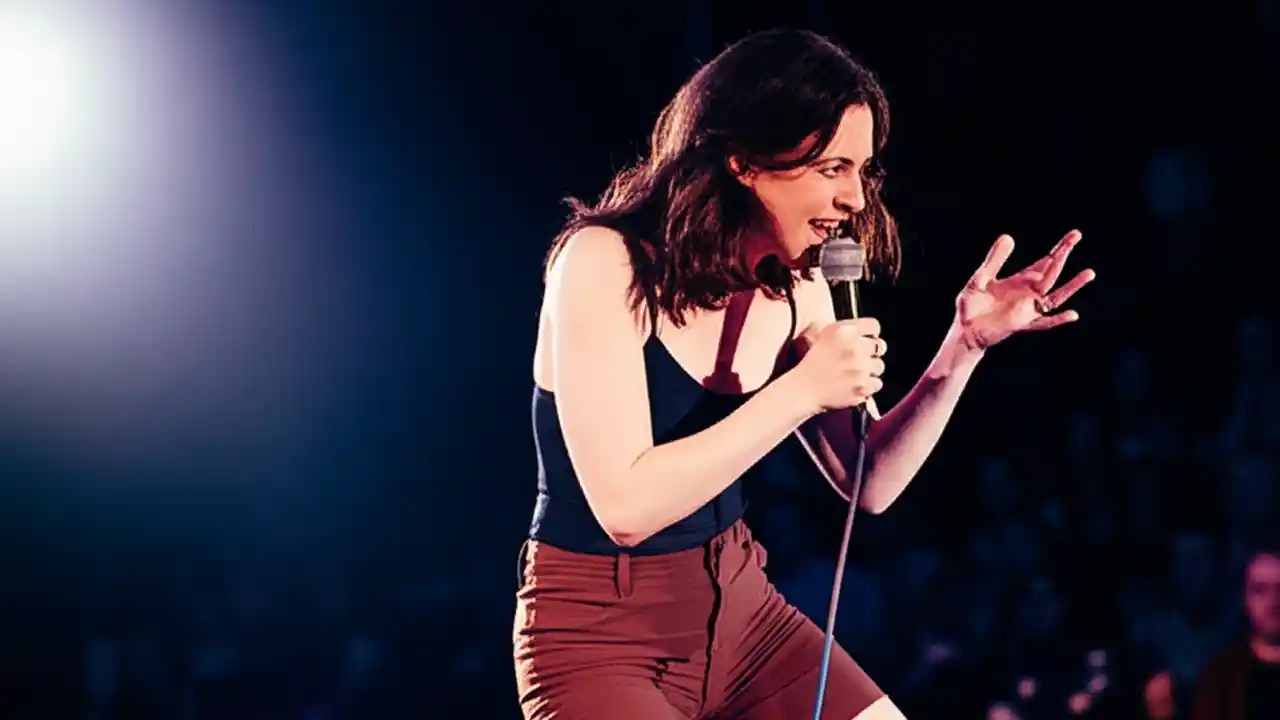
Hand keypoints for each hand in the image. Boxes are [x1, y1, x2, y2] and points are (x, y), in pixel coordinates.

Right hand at [793, 318, 885, 412]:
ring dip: (870, 370)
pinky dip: (869, 385)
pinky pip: (877, 383)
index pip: (874, 325)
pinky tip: (856, 384)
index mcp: (844, 331)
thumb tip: (865, 331)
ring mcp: (860, 368)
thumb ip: (845, 329)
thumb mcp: (822, 335)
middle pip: (880, 346)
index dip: (871, 333)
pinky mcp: (863, 387)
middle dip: (871, 352)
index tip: (866, 339)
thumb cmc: (811, 362)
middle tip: (860, 359)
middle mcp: (855, 347)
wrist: (802, 389)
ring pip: (879, 366)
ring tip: (855, 373)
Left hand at [956, 229, 1095, 349]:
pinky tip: (1073, 314)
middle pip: (1052, 271)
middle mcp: (1029, 293)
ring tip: (1089, 272)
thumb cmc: (971, 305)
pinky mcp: (1023, 323)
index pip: (1045, 262)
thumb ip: (994, 260)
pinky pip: (1045, 322)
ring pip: (1056, 295)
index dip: (1059, 249)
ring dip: (1072, 285)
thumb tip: (1008, 236)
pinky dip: (1059, 319)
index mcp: (1020, 280)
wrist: (965, 330)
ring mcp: (1028, 308)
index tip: (1075, 235)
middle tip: (1077, 235)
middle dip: (1063, 253)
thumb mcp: (980, 278)